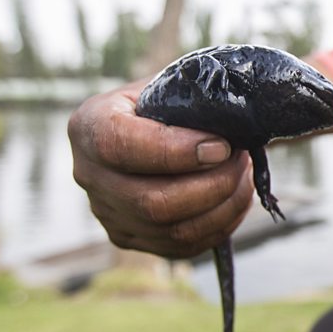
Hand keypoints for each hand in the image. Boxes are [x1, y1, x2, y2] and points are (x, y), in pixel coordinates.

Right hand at [68, 80, 254, 258]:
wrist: (147, 127)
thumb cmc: (162, 101)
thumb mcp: (168, 85)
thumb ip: (191, 98)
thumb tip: (233, 121)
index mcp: (90, 126)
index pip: (121, 146)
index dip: (176, 151)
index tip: (221, 146)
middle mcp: (89, 175)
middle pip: (151, 202)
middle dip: (212, 184)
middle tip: (241, 160)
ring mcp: (107, 213)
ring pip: (172, 230)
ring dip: (222, 206)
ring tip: (243, 176)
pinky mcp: (130, 237)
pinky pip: (181, 246)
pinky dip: (220, 226)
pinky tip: (235, 199)